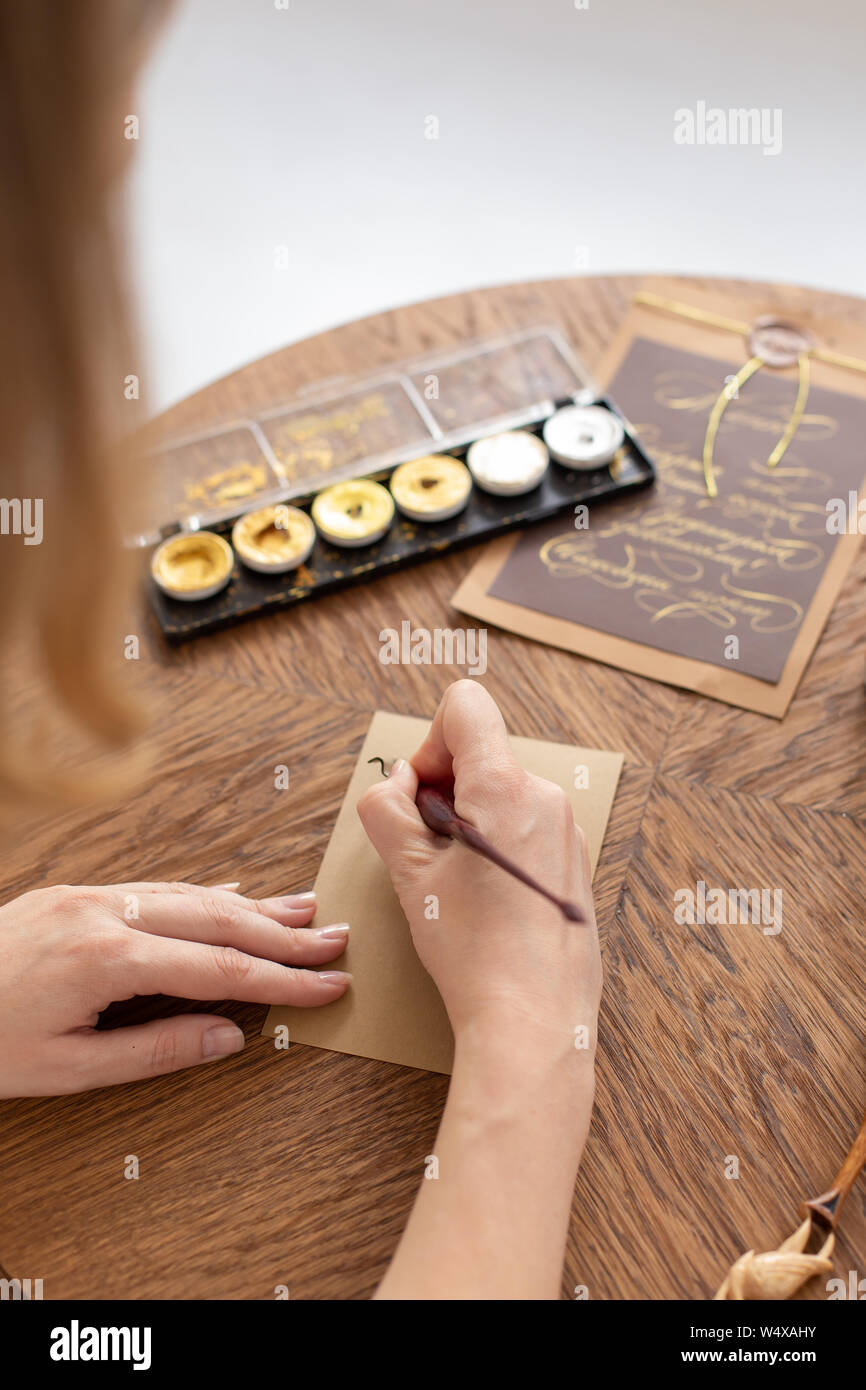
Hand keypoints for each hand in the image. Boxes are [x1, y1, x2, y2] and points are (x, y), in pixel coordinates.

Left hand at [0, 882, 350, 1096]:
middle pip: (217, 918)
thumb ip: (155, 1051)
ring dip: (253, 905)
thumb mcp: (67, 1069)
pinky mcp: (77, 894)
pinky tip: (233, 895)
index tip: (328, 986)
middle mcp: (106, 913)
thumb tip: (229, 1035)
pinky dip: (204, 895)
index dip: (281, 980)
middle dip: (283, 933)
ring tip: (303, 911)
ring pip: (191, 895)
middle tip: (336, 940)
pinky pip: (158, 889)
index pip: (220, 967)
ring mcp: (91, 897)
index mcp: (107, 958)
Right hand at [358, 680, 600, 1047]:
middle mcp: (545, 797)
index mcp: (505, 787)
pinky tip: (485, 902)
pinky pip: (525, 827)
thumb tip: (400, 785)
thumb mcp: (408, 873)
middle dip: (443, 792)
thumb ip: (387, 808)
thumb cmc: (472, 949)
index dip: (429, 743)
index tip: (421, 798)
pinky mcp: (574, 862)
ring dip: (468, 824)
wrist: (532, 1019)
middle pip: (480, 755)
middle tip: (427, 855)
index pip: (465, 707)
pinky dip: (496, 847)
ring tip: (456, 886)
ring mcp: (566, 830)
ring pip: (500, 795)